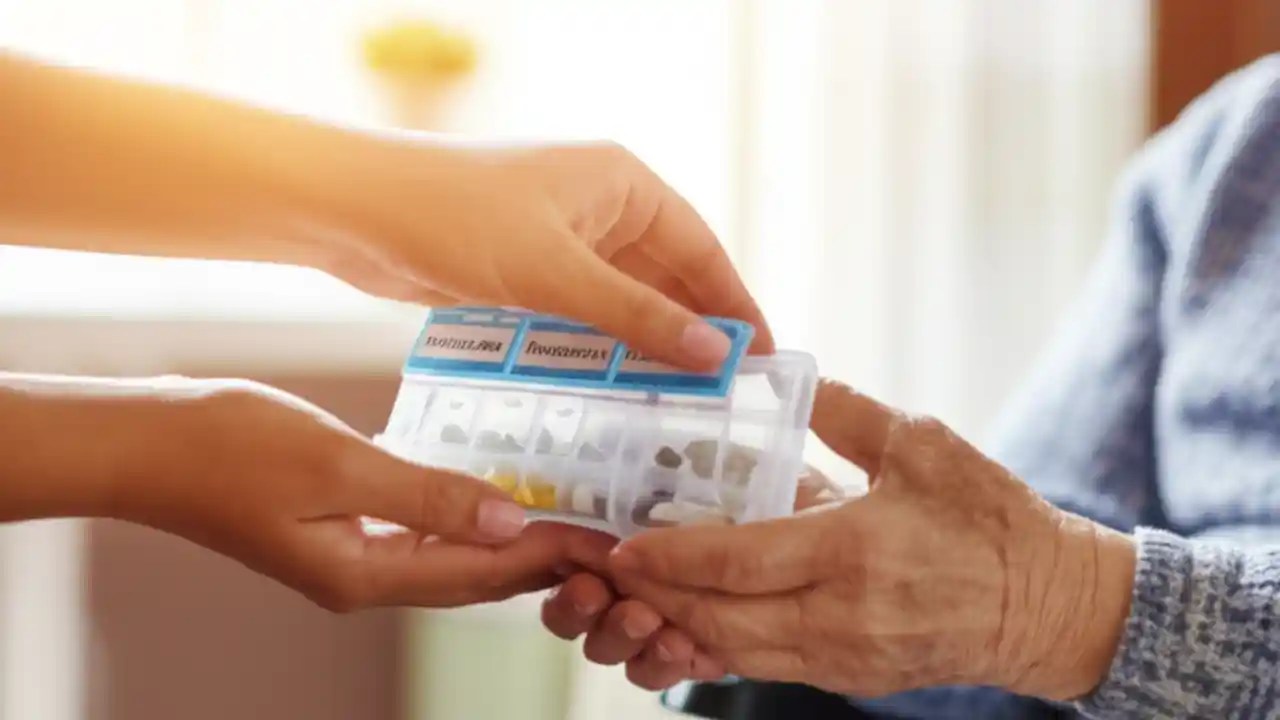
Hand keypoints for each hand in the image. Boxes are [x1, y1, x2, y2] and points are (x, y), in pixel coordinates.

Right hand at [110, 379, 617, 610]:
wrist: (144, 445)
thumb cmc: (228, 449)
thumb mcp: (338, 464)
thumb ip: (426, 494)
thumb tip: (503, 523)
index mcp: (362, 574)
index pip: (480, 577)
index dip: (548, 559)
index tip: (604, 544)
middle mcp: (359, 578)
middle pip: (470, 578)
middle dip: (538, 559)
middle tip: (599, 536)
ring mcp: (344, 556)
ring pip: (446, 557)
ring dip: (503, 541)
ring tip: (559, 516)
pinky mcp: (332, 528)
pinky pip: (415, 533)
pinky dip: (458, 518)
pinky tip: (482, 495)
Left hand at [309, 138, 772, 368]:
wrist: (355, 211)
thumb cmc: (456, 219)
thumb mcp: (556, 274)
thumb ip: (636, 316)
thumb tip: (714, 352)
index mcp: (622, 184)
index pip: (701, 249)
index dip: (735, 305)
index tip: (763, 358)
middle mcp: (599, 206)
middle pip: (665, 278)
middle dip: (690, 333)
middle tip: (723, 396)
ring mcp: (560, 238)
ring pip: (620, 302)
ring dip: (643, 347)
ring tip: (676, 405)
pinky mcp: (524, 269)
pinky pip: (578, 315)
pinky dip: (597, 350)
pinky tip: (613, 390)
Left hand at [607, 379, 1136, 699]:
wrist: (1047, 604)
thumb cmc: (990, 517)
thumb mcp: (922, 444)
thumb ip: (847, 412)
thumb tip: (790, 377)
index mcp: (855, 551)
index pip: (737, 562)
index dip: (669, 557)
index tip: (619, 545)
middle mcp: (841, 615)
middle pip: (719, 617)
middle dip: (654, 597)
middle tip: (605, 571)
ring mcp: (845, 657)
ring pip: (735, 652)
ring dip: (679, 624)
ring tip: (638, 593)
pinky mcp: (851, 677)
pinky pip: (766, 667)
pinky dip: (721, 645)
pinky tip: (694, 617)